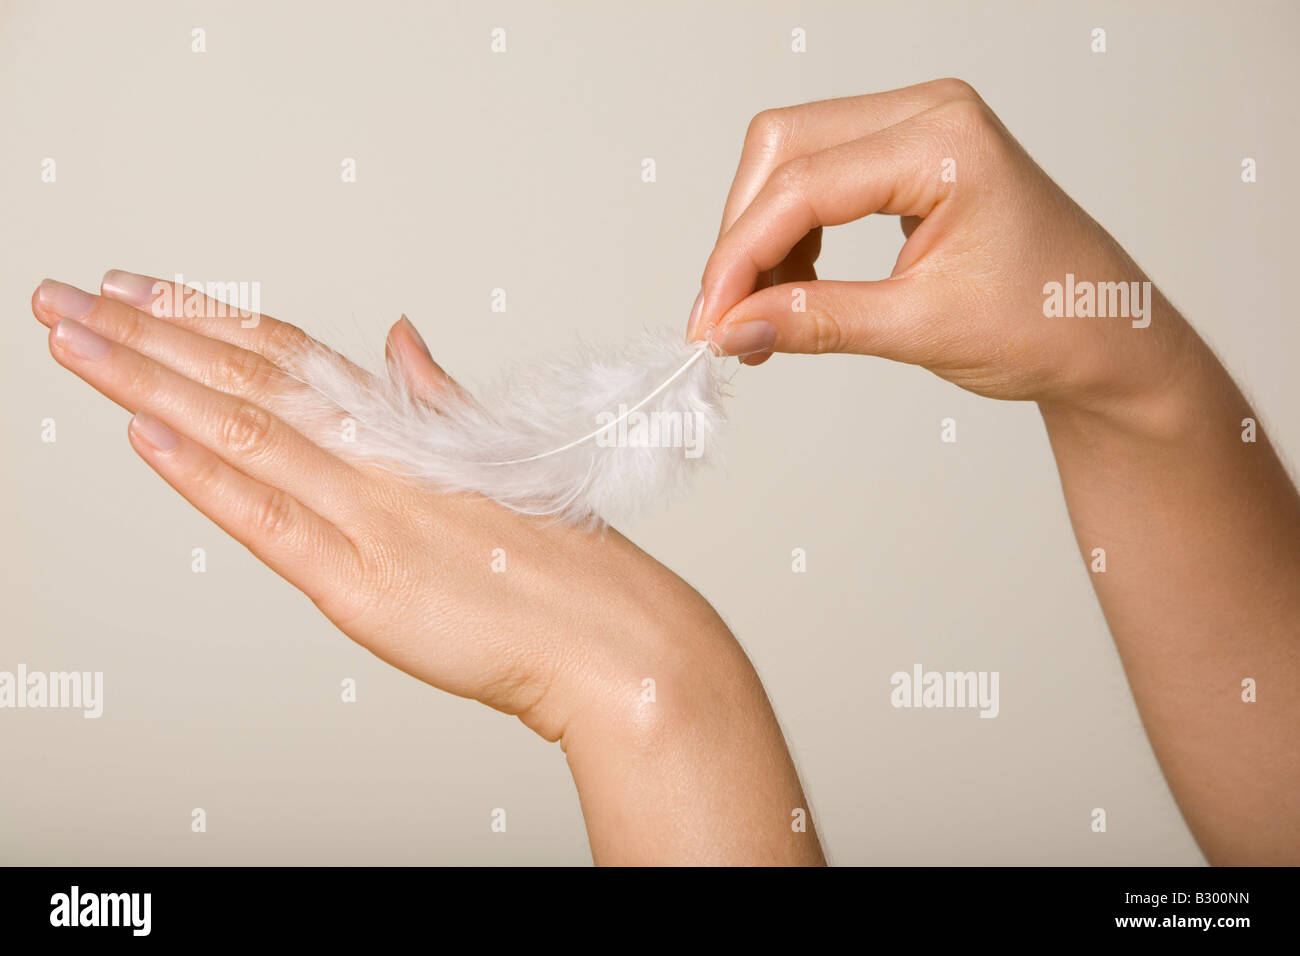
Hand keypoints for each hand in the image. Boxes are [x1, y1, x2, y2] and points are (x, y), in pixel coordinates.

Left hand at [31, 272, 823, 863]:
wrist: (615, 638)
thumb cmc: (567, 565)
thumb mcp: (498, 460)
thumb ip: (436, 401)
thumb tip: (396, 341)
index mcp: (409, 432)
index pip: (292, 356)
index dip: (210, 319)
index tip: (143, 291)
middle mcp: (381, 461)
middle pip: (250, 379)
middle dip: (150, 333)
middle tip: (69, 294)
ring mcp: (370, 517)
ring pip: (245, 431)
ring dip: (150, 380)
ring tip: (74, 335)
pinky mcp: (365, 586)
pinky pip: (272, 520)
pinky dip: (206, 475)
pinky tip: (144, 430)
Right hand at [690, 78, 1192, 419]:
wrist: (1110, 337)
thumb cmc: (1052, 322)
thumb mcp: (922, 328)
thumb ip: (816, 321)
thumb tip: (732, 328)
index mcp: (945, 141)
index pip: (803, 184)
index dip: (740, 255)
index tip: (709, 321)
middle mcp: (929, 114)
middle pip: (783, 147)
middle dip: (741, 236)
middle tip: (724, 317)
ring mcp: (919, 128)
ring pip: (792, 158)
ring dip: (761, 236)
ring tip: (759, 315)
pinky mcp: (910, 157)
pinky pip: (820, 177)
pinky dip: (791, 234)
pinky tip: (793, 288)